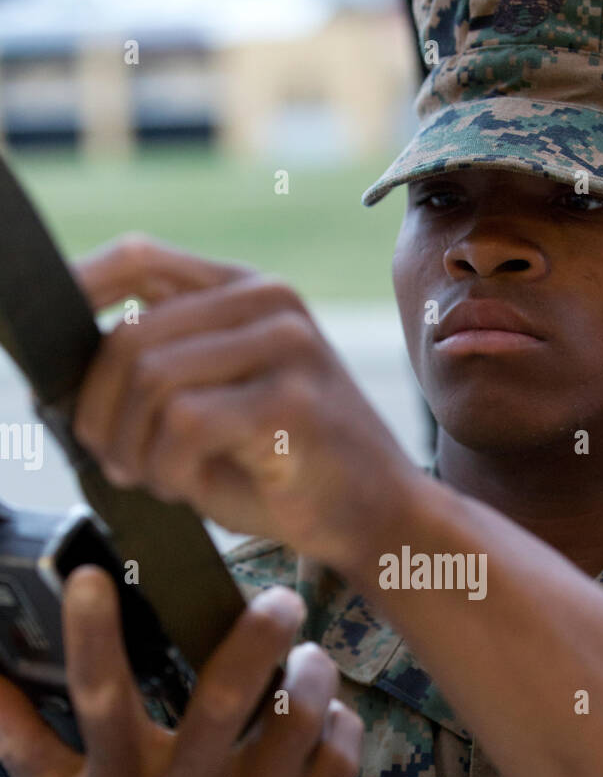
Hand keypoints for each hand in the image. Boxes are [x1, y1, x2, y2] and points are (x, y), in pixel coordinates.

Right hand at [0, 564, 362, 776]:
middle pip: (222, 708)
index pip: (98, 703)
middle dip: (255, 641)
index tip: (91, 578)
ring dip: (311, 679)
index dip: (90, 638)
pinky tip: (331, 711)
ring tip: (310, 655)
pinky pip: (334, 771)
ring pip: (294, 731)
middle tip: (280, 599)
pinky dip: (340, 728)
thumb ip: (20, 737)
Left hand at [71, 235, 418, 572]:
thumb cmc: (286, 470)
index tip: (50, 353)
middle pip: (132, 335)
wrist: (378, 517)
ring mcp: (288, 346)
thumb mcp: (216, 402)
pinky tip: (185, 487)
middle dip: (100, 412)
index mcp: (247, 291)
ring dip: (133, 446)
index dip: (80, 291)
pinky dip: (167, 468)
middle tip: (113, 462)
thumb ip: (160, 369)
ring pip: (153, 379)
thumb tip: (67, 367)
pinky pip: (185, 423)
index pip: (140, 259)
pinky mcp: (292, 400)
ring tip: (156, 478)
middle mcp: (270, 303)